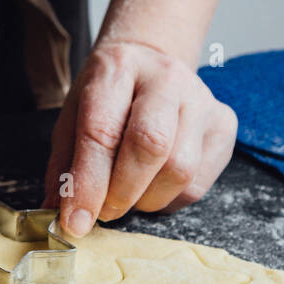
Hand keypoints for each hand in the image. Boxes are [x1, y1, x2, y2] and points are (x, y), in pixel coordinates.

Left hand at [42, 40, 236, 233]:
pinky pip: (199, 183)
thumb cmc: (109, 97)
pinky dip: (170, 200)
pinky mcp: (224, 124)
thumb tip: (59, 215)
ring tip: (129, 194)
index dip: (88, 184)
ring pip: (180, 170)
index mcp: (117, 69)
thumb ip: (65, 166)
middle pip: (150, 146)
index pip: (102, 131)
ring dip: (147, 200)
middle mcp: (165, 78)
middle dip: (121, 193)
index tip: (76, 222)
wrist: (151, 61)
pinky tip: (154, 186)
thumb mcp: (73, 118)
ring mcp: (201, 99)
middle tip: (105, 210)